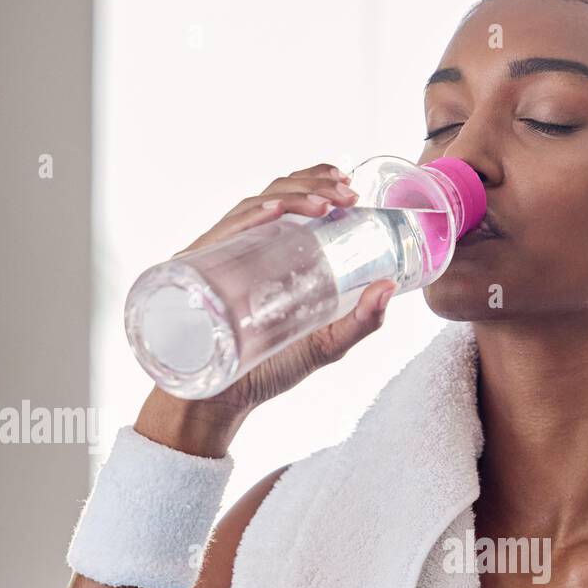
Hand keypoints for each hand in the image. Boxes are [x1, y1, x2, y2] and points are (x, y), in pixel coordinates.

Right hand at [171, 161, 396, 417]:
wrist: (222, 404)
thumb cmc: (268, 370)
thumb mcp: (326, 345)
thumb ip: (361, 322)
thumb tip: (391, 286)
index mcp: (271, 256)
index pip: (290, 203)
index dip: (316, 182)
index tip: (348, 183)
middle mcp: (243, 249)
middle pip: (273, 196)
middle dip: (311, 183)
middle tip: (345, 190)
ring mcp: (218, 258)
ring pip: (251, 207)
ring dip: (290, 196)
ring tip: (325, 201)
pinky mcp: (196, 272)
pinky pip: (221, 236)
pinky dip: (248, 219)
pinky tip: (274, 211)